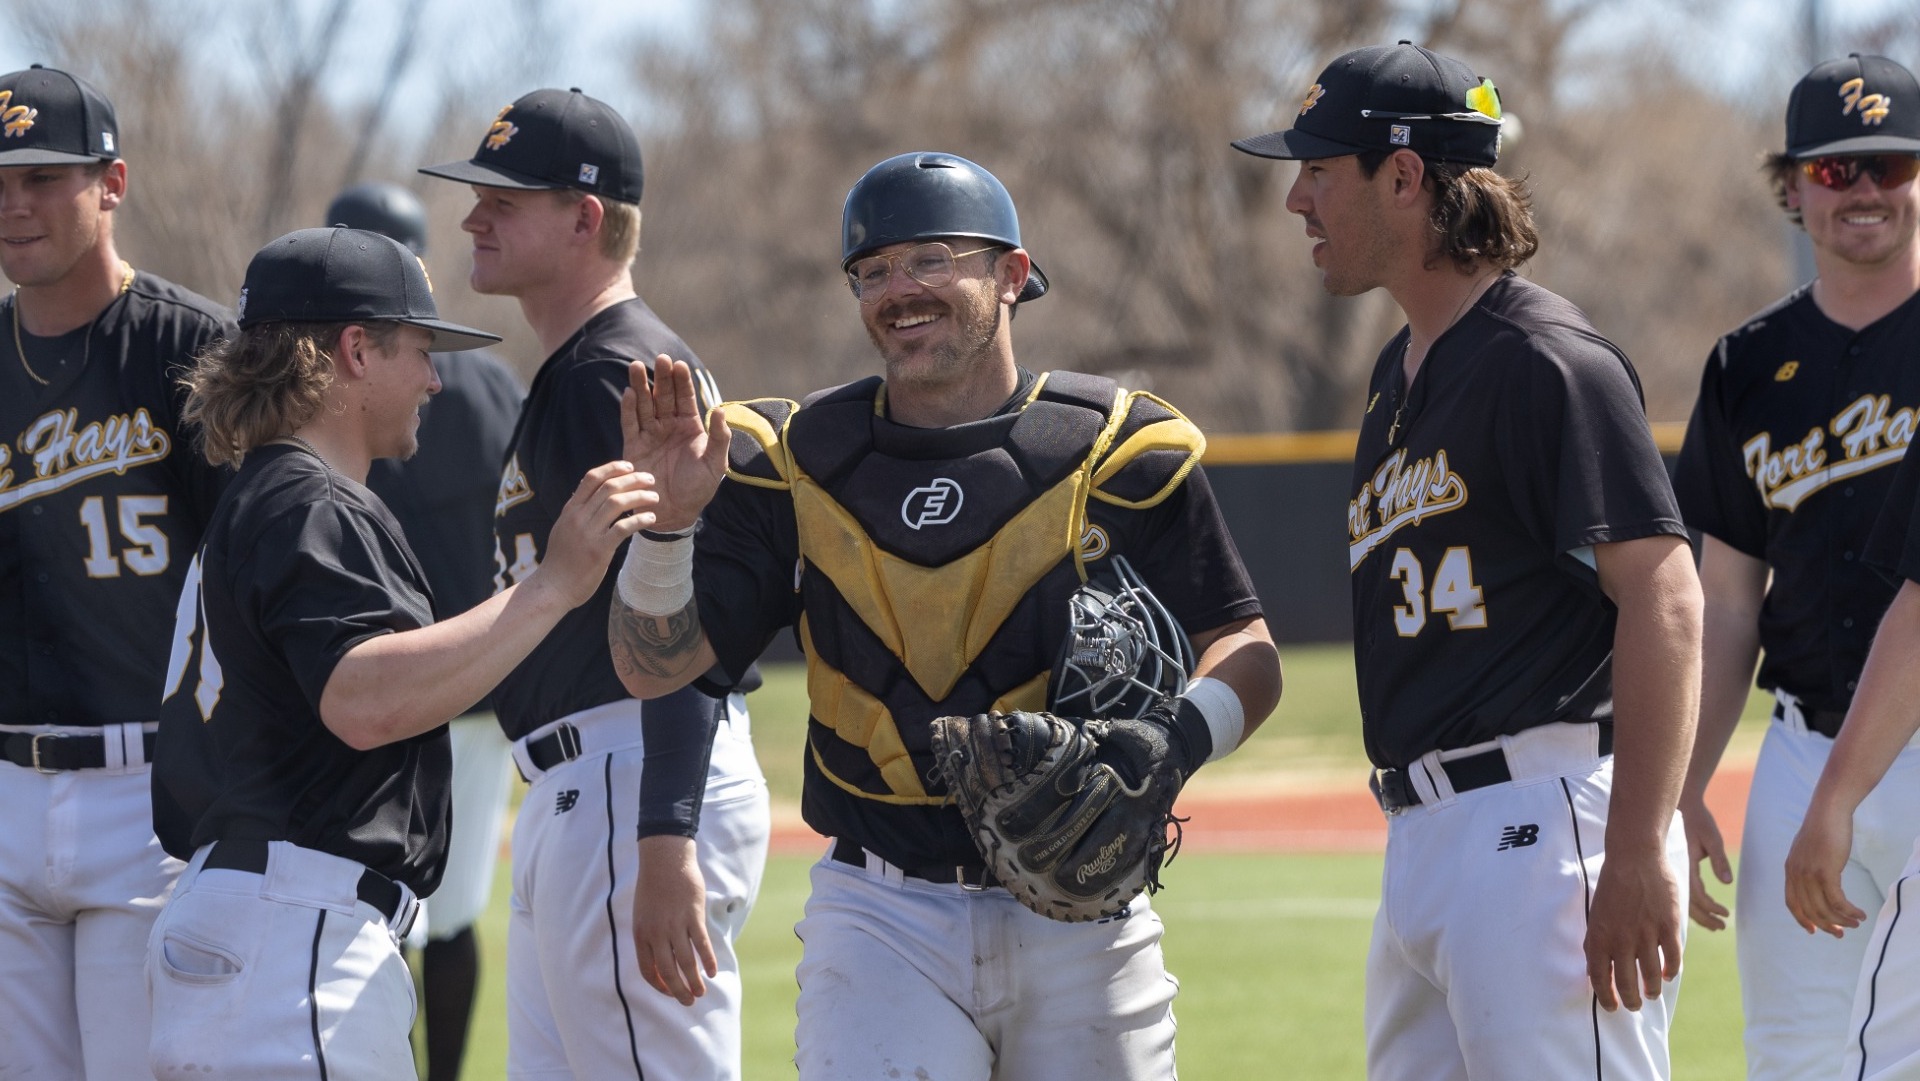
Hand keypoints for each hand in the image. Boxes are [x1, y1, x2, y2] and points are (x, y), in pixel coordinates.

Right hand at [535, 461, 657, 607]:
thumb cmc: (561, 560)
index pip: (591, 478)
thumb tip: (593, 497)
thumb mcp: (564, 528)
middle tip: (650, 479)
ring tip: (655, 498)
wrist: (553, 587)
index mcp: (571, 510)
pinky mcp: (598, 550)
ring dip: (639, 497)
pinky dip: (639, 520)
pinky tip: (651, 519)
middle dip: (633, 479)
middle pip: (609, 487)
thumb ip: (578, 512)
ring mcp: (588, 533)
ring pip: (616, 503)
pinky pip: (622, 528)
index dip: (613, 468)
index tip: (630, 467)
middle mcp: (578, 517)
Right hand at [620, 356, 731, 532]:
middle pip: (664, 396)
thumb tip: (720, 408)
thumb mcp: (715, 464)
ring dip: (641, 387)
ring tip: (636, 367)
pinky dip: (628, 409)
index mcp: (690, 427)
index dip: (682, 381)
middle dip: (661, 377)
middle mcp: (669, 426)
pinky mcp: (634, 446)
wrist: (675, 513)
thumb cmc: (699, 489)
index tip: (679, 365)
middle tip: (659, 359)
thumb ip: (720, 438)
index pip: (685, 398)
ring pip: (644, 405)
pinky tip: (629, 394)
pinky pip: (630, 424)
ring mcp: (651, 435)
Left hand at [631, 834, 715, 1005]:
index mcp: (641, 934)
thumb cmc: (653, 886)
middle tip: (688, 1001)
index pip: (648, 971)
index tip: (670, 992)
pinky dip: (707, 960)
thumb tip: (660, 960)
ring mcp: (675, 924)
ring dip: (694, 981)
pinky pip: (701, 944)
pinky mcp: (693, 915)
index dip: (659, 986)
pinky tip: (712, 971)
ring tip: (701, 993)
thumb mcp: (642, 914)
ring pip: (686, 962)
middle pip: (667, 971)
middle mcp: (656, 933)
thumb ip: (649, 936)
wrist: (665, 859)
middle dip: (678, 991)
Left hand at [1584, 845, 1683, 1011]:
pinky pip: (1672, 958)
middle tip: (1635, 1005)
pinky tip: (1668, 975)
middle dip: (1631, 1000)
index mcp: (1599, 936)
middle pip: (1626, 982)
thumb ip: (1595, 941)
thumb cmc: (1613, 885)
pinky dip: (1671, 972)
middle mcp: (1621, 939)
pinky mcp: (1668, 925)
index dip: (1607, 997)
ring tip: (1651, 994)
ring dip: (1651, 990)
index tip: (1613, 1007)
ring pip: (1651, 975)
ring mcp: (1646, 933)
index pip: (1600, 977)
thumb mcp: (1595, 914)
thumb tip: (1593, 970)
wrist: (1634, 857)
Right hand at [1679, 797, 1732, 930]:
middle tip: (1721, 927)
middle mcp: (1676, 869)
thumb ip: (1719, 860)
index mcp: (1685, 863)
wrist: (1682, 804)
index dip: (1711, 908)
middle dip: (1704, 918)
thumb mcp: (1712, 837)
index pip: (1696, 894)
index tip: (1726, 914)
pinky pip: (1681, 891)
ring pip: (1682, 900)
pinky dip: (1692, 904)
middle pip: (1687, 903)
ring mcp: (1673, 868)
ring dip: (1698, 915)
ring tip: (1714, 924)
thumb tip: (1727, 883)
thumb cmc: (1698, 819)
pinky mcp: (1676, 866)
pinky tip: (1701, 909)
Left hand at [1784, 802, 1866, 937]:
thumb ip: (1808, 867)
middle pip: (1810, 910)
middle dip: (1827, 925)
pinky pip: (1837, 901)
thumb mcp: (1808, 851)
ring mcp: (1809, 873)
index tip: (1815, 930)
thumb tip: (1817, 882)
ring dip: (1842, 920)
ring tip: (1856, 923)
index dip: (1803, 919)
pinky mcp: (1825, 872)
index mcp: (1790, 870)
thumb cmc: (1822, 829)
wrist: (1828, 811)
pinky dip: (1849, 911)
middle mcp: (1796, 874)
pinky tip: (1860, 914)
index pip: (1792, 903)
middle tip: (1842, 933)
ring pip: (1825, 908)